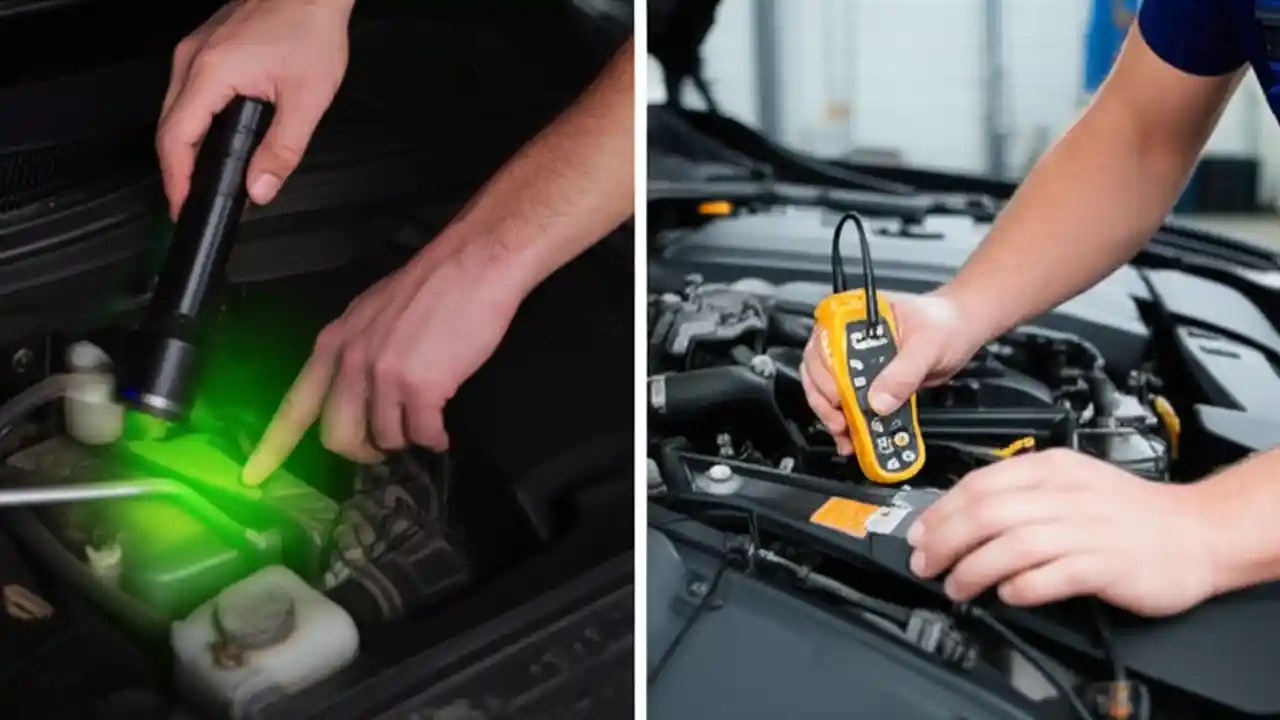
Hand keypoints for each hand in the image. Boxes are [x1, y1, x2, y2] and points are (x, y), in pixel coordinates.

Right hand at [158, 0, 353, 217]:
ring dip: (183, 147)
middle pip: (168, 127)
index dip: (176, 179)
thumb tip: (261, 189)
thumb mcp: (307, 98)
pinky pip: (187, 93)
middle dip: (176, 170)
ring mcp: (194, 51)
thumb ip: (283, 149)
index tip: (182, 207)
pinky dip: (193, 123)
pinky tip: (211, 141)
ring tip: (200, 181)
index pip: (176, 138)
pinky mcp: (204, 49)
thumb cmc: (310, 29)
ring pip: (174, 110)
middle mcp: (191, 60)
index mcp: (211, 73)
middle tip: (191, 202)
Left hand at [240, 237, 522, 485]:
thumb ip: (356, 350)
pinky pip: (422, 435)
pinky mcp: (420, 387)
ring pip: (385, 438)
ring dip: (406, 439)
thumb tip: (359, 388)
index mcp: (333, 343)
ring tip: (426, 422)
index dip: (274, 446)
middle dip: (363, 452)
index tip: (254, 475)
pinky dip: (434, 439)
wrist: (473, 265)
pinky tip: (442, 431)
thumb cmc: (432, 286)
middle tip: (384, 448)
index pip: (296, 404)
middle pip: (338, 436)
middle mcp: (350, 361)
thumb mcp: (373, 314)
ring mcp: (384, 375)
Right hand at [801, 292, 979, 454]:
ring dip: (833, 416)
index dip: (823, 374)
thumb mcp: (926, 346)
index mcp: (854, 319)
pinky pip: (849, 403)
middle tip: (840, 425)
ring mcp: (855, 361)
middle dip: (825, 402)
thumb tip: (878, 402)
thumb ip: (903, 373)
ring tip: (846, 439)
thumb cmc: (944, 324)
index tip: (837, 399)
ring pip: (828, 390)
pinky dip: (849, 422)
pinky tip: (854, 439)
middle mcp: (847, 338)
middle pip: (818, 371)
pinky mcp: (867, 382)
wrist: (962, 331)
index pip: (823, 345)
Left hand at [907, 448, 1219, 616]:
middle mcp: (1064, 494)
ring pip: (1010, 545)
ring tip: (956, 586)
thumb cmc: (1130, 512)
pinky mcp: (1104, 564)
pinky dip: (1021, 587)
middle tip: (926, 563)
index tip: (919, 533)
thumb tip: (962, 515)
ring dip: (973, 569)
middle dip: (944, 541)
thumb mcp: (1071, 482)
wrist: (1197, 529)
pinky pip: (1051, 575)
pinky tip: (1007, 594)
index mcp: (1051, 468)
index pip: (979, 483)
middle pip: (986, 513)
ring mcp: (1085, 529)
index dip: (940, 511)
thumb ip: (1020, 493)